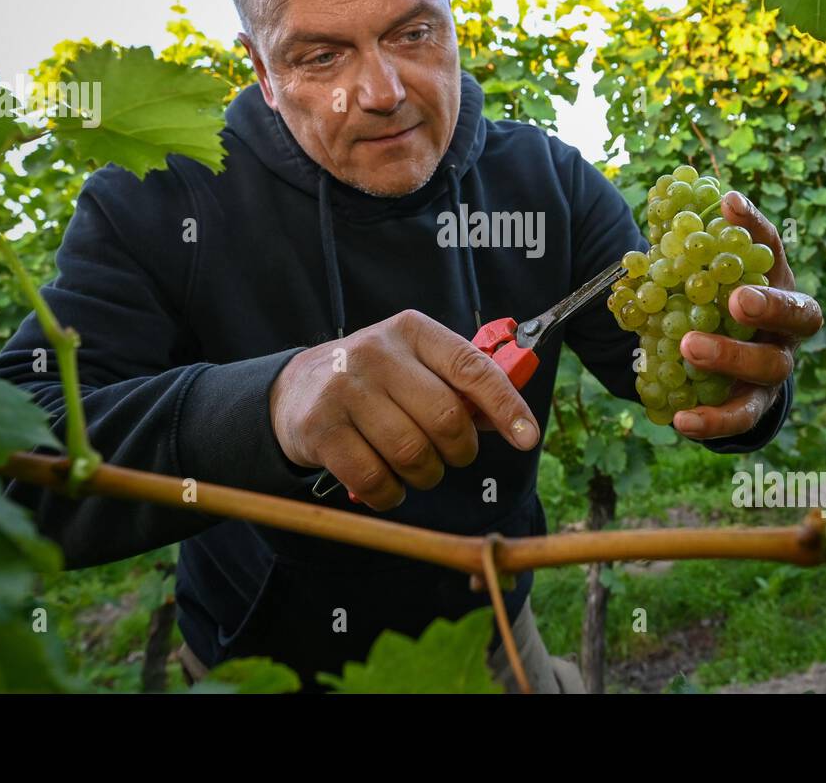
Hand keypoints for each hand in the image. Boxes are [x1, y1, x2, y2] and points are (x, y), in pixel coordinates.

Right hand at [269, 309, 540, 509]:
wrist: (297, 390)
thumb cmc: (375, 381)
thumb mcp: (416, 365)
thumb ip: (462, 385)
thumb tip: (514, 421)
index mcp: (412, 331)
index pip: (472, 367)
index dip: (506, 406)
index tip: (528, 437)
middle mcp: (376, 352)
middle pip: (447, 419)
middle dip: (459, 451)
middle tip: (449, 455)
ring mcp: (343, 389)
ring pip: (413, 454)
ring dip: (425, 476)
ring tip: (416, 468)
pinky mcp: (319, 428)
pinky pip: (375, 480)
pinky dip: (391, 495)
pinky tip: (388, 485)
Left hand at [675, 191, 822, 439]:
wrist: (728, 368)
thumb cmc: (714, 305)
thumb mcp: (703, 276)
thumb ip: (688, 247)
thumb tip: (660, 198)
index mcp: (775, 282)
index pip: (770, 248)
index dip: (755, 226)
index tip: (728, 203)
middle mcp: (787, 325)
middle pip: (796, 314)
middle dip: (769, 306)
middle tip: (737, 300)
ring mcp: (776, 367)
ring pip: (768, 367)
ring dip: (731, 357)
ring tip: (690, 347)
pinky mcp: (756, 404)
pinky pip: (740, 416)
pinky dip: (713, 421)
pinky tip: (681, 420)